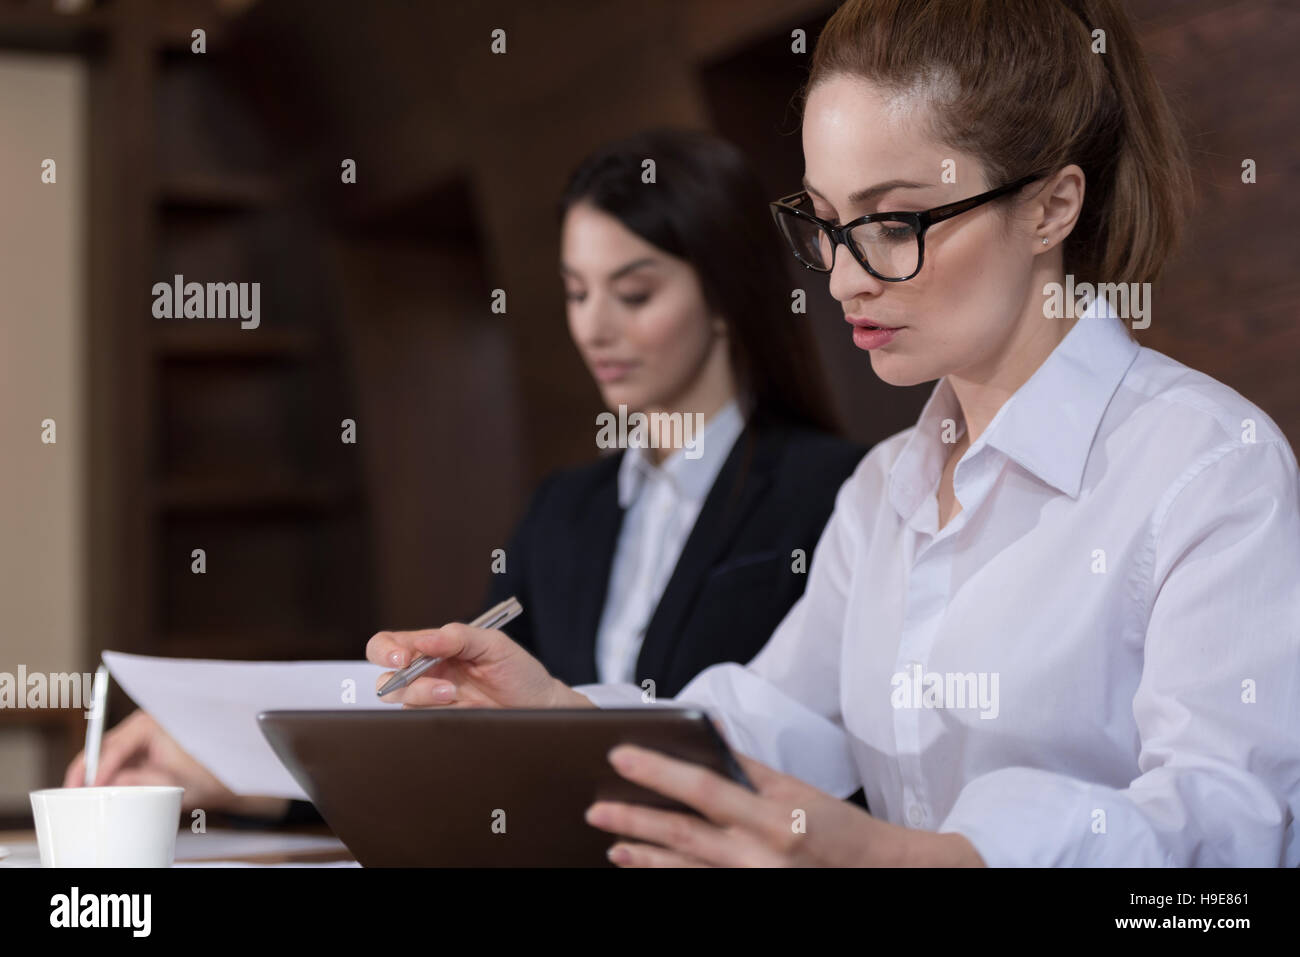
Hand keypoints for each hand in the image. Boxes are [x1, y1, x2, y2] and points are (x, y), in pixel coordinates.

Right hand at [62, 709, 288, 819]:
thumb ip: (142, 783)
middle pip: (107, 745)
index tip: (85, 787)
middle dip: (88, 768)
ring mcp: (145, 731)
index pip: (116, 746)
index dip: (96, 768)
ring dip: (98, 770)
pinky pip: (121, 756)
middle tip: (73, 792)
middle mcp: (148, 722)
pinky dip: (111, 771)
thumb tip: (110, 784)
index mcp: (156, 725)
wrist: (235, 769)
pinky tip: (101, 788)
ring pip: (111, 751)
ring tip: (84, 793)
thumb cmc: (214, 773)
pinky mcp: (145, 743)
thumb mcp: (176, 785)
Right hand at [366, 622, 592, 708]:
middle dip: (398, 678)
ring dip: (421, 694)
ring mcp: (431, 699)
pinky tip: (457, 707)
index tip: (402, 657)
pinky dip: (433, 713)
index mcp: (435, 648)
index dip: (386, 650)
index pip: (393, 644)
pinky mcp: (440, 721)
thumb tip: (425, 640)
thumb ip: (459, 636)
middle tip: (421, 677)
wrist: (537, 705)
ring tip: (452, 693)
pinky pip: (419, 720)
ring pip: (401, 700)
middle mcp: (428, 673)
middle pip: (386, 676)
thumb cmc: (518, 670)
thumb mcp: (494, 644)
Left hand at [585, 745, 985, 866]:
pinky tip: (641, 865)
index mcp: (772, 819)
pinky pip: (698, 886)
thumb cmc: (835, 827)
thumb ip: (745, 763)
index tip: (620, 754)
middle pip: (682, 834)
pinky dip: (666, 874)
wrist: (875, 872)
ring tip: (611, 842)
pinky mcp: (747, 897)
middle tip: (596, 809)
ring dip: (643, 854)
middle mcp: (758, 857)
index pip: (705, 789)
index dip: (660, 770)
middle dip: (634, 820)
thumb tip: (707, 729)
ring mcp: (750, 883)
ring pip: (683, 868)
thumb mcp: (795, 788)